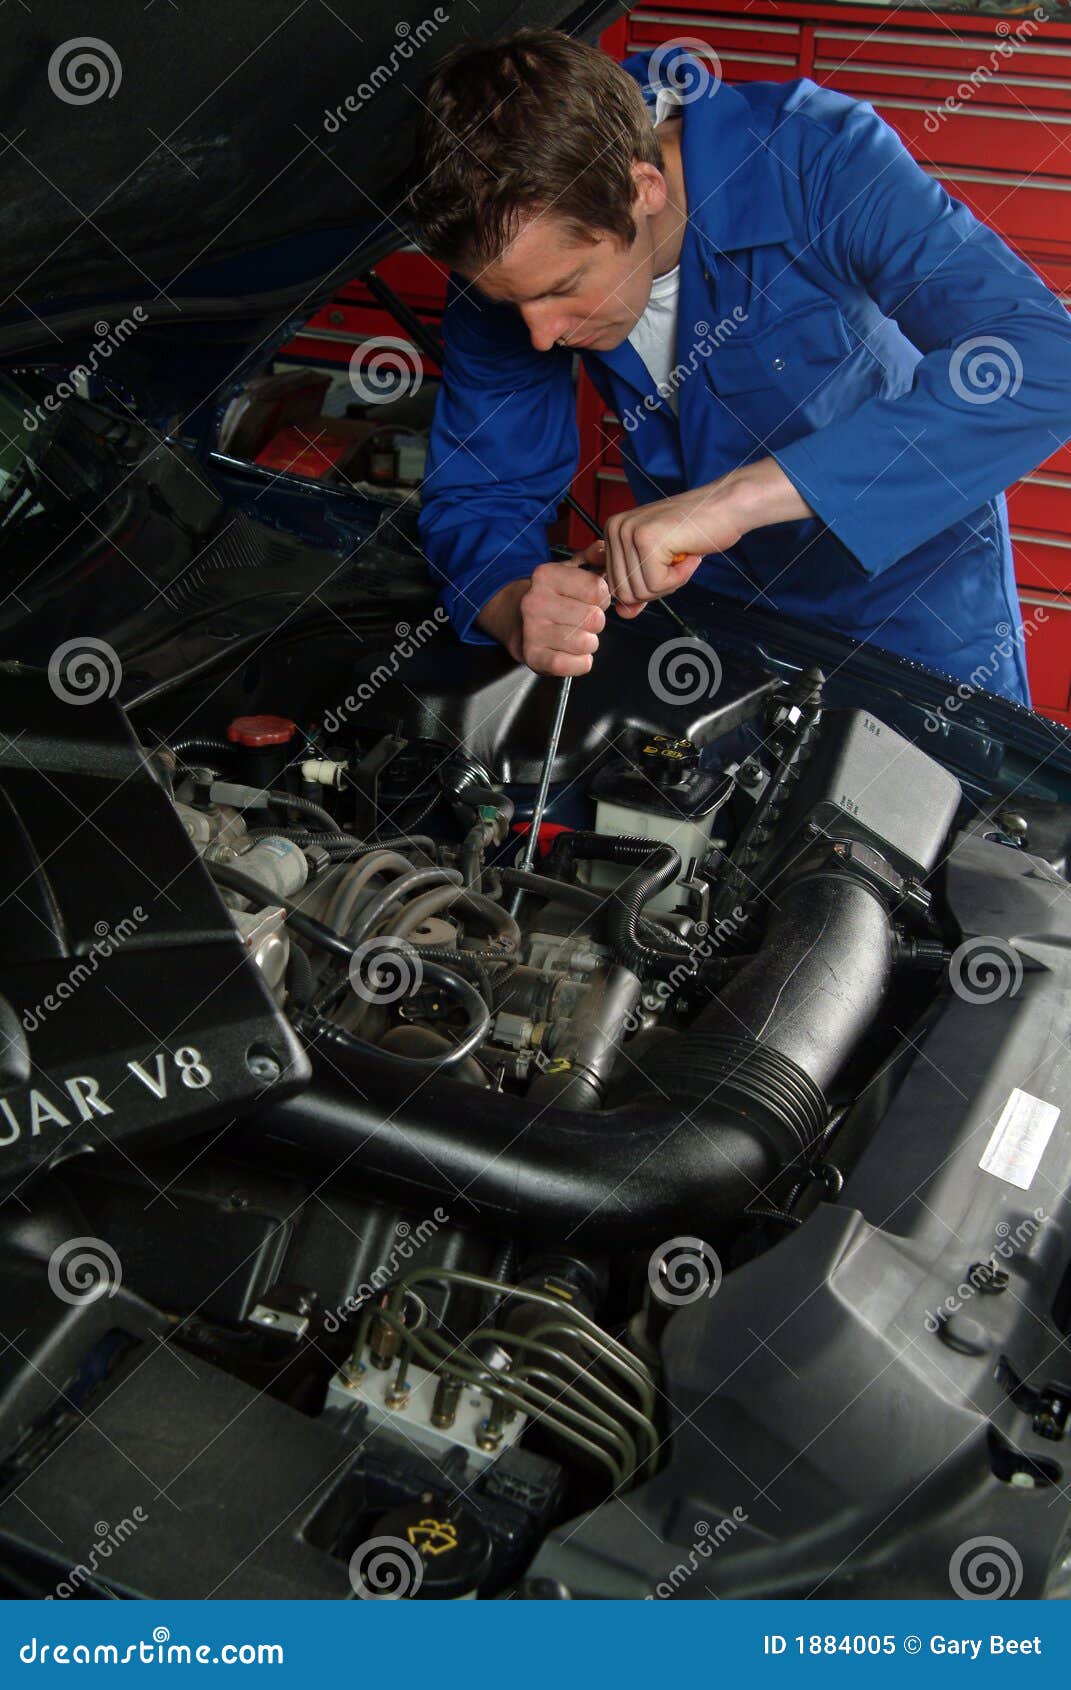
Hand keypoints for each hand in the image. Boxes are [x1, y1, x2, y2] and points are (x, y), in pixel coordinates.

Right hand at [476, 540, 610, 675]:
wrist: (514, 619)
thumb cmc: (549, 597)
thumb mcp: (568, 570)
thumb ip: (592, 556)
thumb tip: (604, 551)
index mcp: (546, 576)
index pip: (597, 589)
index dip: (602, 597)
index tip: (591, 600)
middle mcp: (536, 602)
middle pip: (594, 618)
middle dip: (596, 622)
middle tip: (583, 620)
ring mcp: (532, 631)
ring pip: (587, 643)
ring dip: (589, 643)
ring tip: (576, 636)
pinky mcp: (534, 657)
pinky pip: (575, 665)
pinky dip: (581, 662)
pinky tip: (572, 653)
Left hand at [603, 459, 813, 614]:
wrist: (726, 506)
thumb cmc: (697, 529)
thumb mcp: (658, 563)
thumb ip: (638, 588)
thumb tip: (624, 613)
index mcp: (613, 531)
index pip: (617, 587)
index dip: (646, 586)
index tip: (664, 562)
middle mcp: (615, 528)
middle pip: (625, 593)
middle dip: (657, 586)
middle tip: (676, 559)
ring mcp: (629, 532)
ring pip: (641, 591)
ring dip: (670, 581)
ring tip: (682, 553)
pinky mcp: (646, 540)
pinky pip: (657, 584)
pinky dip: (679, 576)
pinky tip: (687, 553)